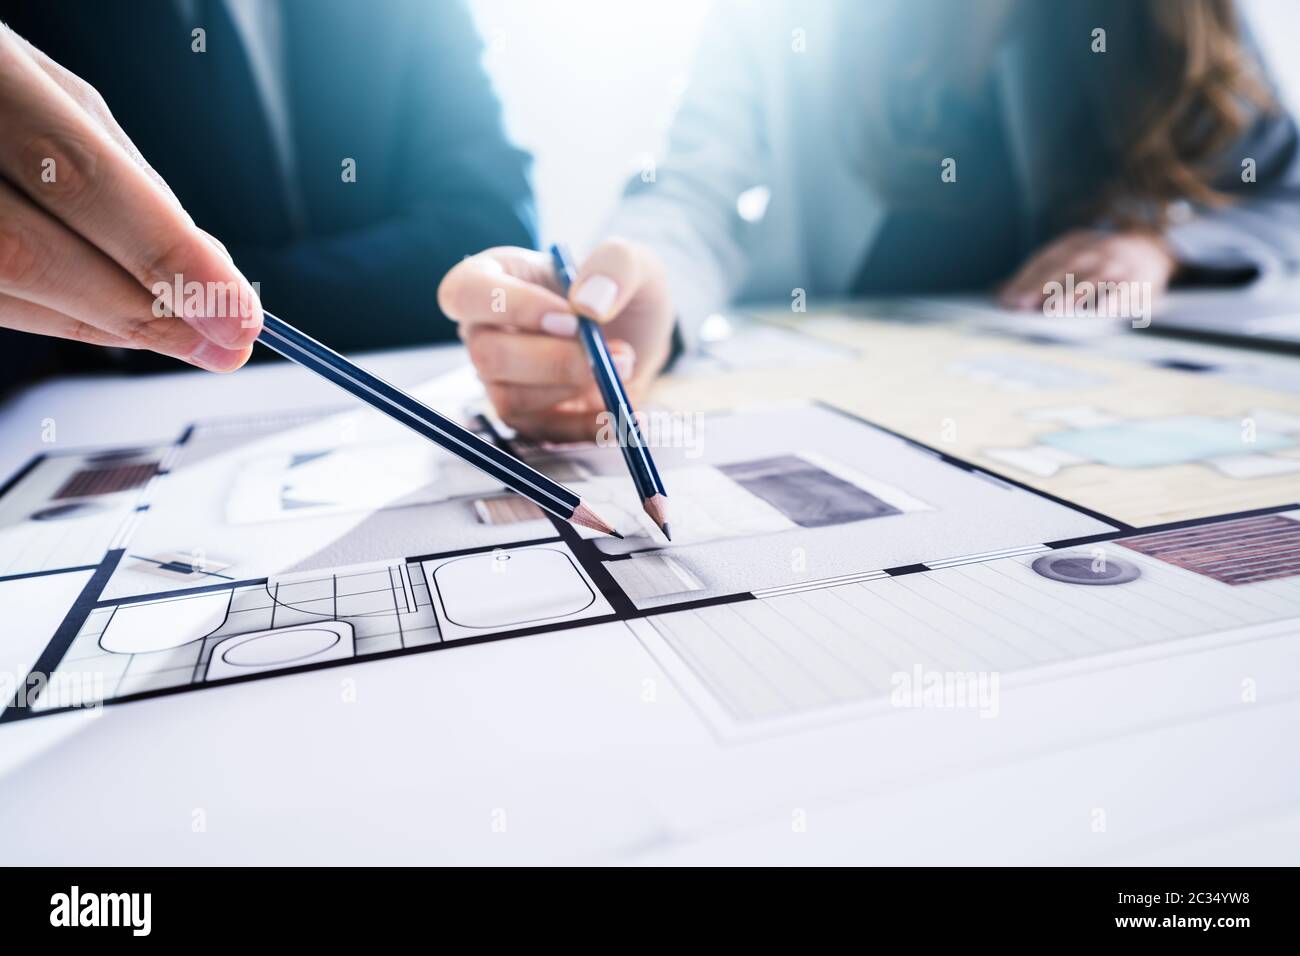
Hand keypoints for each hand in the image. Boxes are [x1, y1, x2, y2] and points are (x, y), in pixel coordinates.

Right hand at [0, 24, 260, 370]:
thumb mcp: (56, 98)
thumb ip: (128, 178)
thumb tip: (211, 265)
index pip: (81, 180)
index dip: (168, 257)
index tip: (241, 314)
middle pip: (33, 252)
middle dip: (146, 311)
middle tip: (225, 344)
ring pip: (9, 288)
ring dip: (109, 321)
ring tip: (184, 331)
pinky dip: (59, 311)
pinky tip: (108, 311)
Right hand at [438, 239, 675, 441]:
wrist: (639, 339)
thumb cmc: (620, 293)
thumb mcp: (635, 262)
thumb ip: (616, 265)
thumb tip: (588, 304)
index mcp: (493, 277)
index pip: (465, 292)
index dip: (513, 307)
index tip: (571, 318)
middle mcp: (483, 329)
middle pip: (488, 354)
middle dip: (556, 360)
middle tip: (614, 352)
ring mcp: (498, 378)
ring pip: (510, 398)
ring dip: (574, 387)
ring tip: (623, 365)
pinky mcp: (524, 416)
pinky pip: (541, 432)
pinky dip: (587, 425)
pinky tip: (621, 410)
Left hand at [998, 229, 1176, 311]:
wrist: (1152, 249)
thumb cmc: (1099, 263)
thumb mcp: (1070, 260)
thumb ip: (1037, 277)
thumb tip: (999, 295)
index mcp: (1074, 243)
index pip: (1045, 259)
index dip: (1025, 278)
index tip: (1007, 299)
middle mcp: (1096, 249)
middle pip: (1065, 265)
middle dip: (1042, 284)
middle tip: (1023, 305)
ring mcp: (1118, 263)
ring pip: (1094, 276)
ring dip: (1074, 293)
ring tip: (1055, 309)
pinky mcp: (1139, 279)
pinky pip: (1126, 289)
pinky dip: (1115, 300)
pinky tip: (1102, 312)